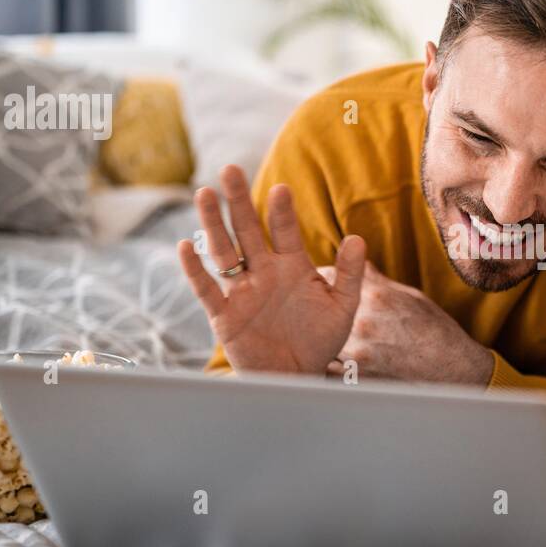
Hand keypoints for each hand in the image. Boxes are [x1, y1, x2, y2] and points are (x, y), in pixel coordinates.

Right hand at [177, 164, 365, 374]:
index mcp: (292, 266)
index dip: (281, 212)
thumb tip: (358, 239)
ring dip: (213, 224)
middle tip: (230, 170)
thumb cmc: (319, 340)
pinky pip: (206, 288)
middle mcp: (264, 271)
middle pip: (247, 230)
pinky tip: (187, 245)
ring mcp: (242, 290)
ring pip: (224, 251)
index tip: (281, 190)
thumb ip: (350, 275)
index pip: (284, 231)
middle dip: (239, 202)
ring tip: (205, 194)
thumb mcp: (342, 307)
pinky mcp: (224, 314)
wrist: (296, 376)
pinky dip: (194, 269)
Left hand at [320, 261, 494, 384]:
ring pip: (323, 340)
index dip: (322, 283)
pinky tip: (341, 363)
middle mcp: (362, 321)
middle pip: (320, 309)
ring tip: (330, 341)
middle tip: (322, 316)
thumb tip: (360, 264)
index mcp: (374, 296)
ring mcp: (358, 351)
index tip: (321, 287)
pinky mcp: (358, 376)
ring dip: (326, 341)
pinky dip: (333, 365)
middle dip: (321, 312)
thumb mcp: (410, 296)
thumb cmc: (434, 329)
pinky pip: (331, 368)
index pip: (328, 277)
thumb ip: (378, 282)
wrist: (450, 367)